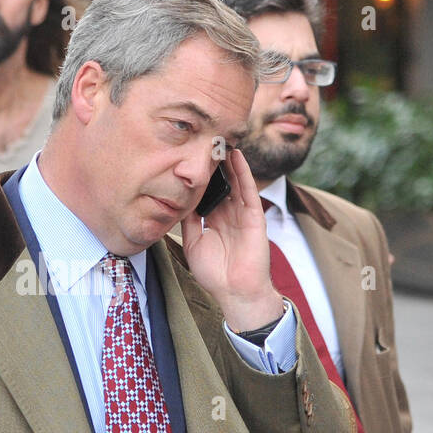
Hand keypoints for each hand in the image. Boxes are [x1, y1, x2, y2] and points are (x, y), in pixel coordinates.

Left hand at [179, 149, 282, 331]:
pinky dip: (244, 173)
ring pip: (235, 182)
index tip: (188, 157)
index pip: (206, 192)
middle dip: (214, 164)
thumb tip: (178, 201)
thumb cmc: (215, 273)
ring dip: (229, 162)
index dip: (199, 176)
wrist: (235, 291)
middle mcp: (228, 213)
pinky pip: (249, 191)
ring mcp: (242, 214)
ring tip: (220, 141)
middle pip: (221, 182)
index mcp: (214, 219)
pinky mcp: (254, 216)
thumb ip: (188, 221)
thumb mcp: (193, 243)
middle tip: (204, 140)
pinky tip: (237, 157)